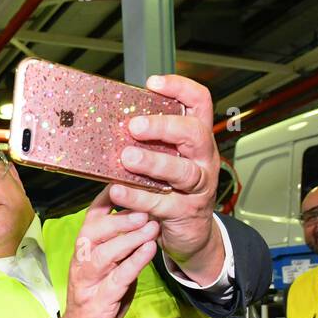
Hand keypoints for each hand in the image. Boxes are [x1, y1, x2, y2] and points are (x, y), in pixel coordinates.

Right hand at [50, 185, 160, 317]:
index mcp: (84, 247)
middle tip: (147, 205)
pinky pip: (117, 277)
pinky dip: (134, 262)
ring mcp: (88, 280)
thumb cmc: (98, 295)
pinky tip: (150, 250)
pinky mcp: (99, 300)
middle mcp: (81, 260)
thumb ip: (121, 242)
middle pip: (96, 230)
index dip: (110, 196)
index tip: (130, 179)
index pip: (93, 215)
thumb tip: (143, 213)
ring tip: (152, 226)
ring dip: (130, 237)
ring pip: (105, 252)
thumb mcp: (108, 264)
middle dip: (122, 216)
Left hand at [112, 74, 222, 274]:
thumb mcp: (168, 161)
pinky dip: (138, 197)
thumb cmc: (174, 191)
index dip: (180, 88)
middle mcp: (204, 160)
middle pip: (194, 134)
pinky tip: (119, 191)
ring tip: (127, 158)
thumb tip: (114, 123)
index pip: (200, 103)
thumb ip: (152, 143)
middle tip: (135, 126)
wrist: (192, 235)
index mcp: (198, 141)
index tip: (153, 83)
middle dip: (164, 127)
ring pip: (182, 171)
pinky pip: (161, 203)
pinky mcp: (184, 213)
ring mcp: (198, 188)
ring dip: (153, 162)